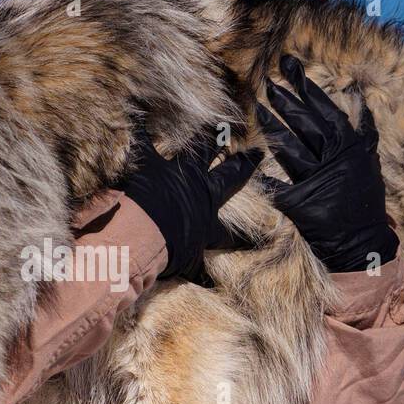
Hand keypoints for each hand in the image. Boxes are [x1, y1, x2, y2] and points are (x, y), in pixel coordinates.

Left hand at [117, 120, 262, 284]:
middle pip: (227, 174)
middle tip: (254, 151)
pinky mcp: (153, 165)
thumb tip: (217, 295)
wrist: (145, 234)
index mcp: (209, 220)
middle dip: (241, 163)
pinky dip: (145, 128)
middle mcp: (200, 191)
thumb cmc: (167, 254)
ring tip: (217, 125)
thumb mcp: (187, 269)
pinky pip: (147, 142)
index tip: (259, 237)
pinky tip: (144, 109)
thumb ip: (200, 276)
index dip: (246, 237)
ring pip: (199, 149)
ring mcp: (178, 174)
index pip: (232, 233)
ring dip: (208, 136)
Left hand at [254, 54, 398, 273]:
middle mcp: (333, 160)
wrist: (361, 241)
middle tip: (269, 84)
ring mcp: (316, 180)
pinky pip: (276, 185)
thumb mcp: (369, 161)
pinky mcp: (299, 202)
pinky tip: (249, 160)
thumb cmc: (364, 200)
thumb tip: (358, 96)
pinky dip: (263, 176)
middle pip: (304, 124)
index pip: (325, 110)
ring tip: (259, 110)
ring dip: (272, 128)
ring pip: (288, 148)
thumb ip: (364, 128)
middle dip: (285, 102)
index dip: (307, 88)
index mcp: (350, 147)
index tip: (291, 69)